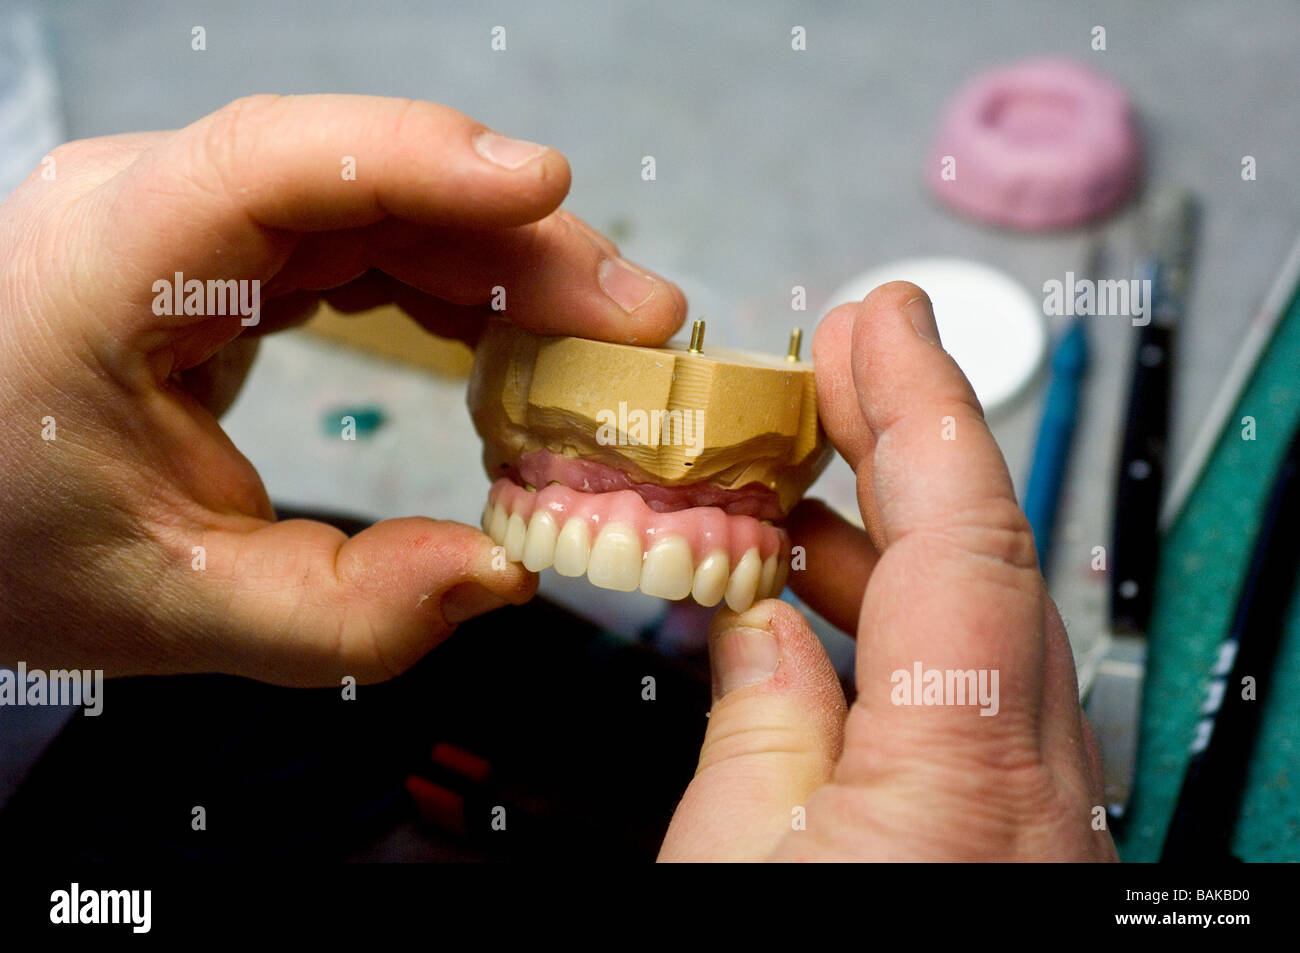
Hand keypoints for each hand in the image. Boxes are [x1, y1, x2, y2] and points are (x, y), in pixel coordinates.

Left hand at [0, 94, 684, 685]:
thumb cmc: (7, 540)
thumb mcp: (169, 607)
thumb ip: (342, 616)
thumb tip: (504, 572)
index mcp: (107, 265)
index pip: (272, 163)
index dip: (421, 161)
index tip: (547, 186)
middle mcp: (150, 208)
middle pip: (366, 184)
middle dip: (518, 248)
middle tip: (637, 326)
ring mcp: (191, 219)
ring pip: (381, 206)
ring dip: (503, 268)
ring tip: (603, 345)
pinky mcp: (224, 251)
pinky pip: (362, 241)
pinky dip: (452, 289)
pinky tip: (514, 346)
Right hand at [660, 282, 1115, 860]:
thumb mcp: (728, 859)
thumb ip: (757, 724)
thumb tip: (760, 629)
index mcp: (962, 779)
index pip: (963, 537)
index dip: (922, 409)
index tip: (883, 321)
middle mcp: (1039, 797)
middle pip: (990, 565)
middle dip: (909, 448)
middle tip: (841, 370)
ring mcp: (1048, 827)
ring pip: (991, 632)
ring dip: (895, 541)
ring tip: (802, 484)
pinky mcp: (1029, 848)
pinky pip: (986, 701)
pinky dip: (912, 629)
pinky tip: (837, 606)